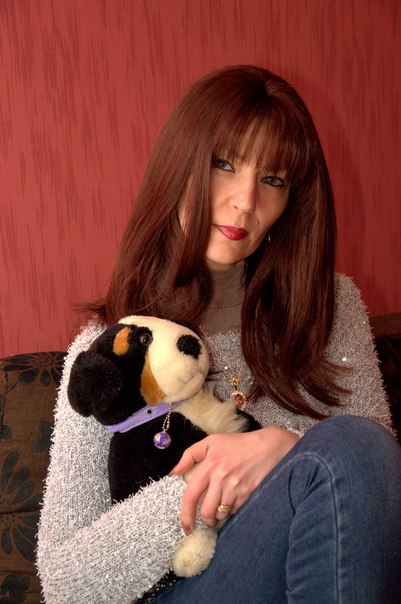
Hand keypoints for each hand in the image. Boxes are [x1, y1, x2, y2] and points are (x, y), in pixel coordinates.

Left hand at [170, 427, 298, 533]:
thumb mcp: (211, 442)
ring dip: (219, 514)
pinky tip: (235, 497)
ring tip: (222, 502)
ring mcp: (235, 488)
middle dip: (205, 518)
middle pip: (206, 512)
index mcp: (208, 466)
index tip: (186, 527)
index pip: (190, 496)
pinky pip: (234, 511)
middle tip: (208, 514)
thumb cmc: (237, 444)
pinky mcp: (247, 494)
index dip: (185, 515)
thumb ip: (189, 456)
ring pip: (220, 514)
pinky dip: (232, 509)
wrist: (267, 447)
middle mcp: (220, 478)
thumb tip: (173, 472)